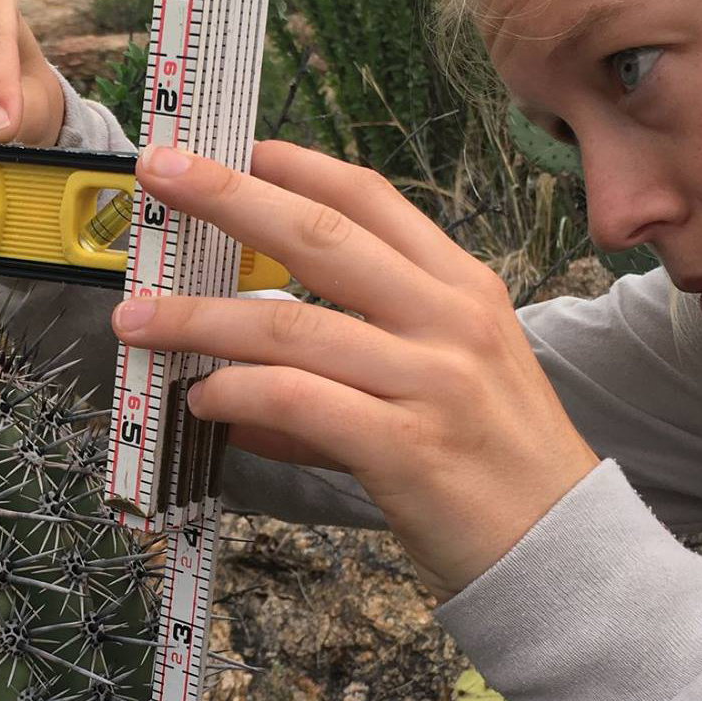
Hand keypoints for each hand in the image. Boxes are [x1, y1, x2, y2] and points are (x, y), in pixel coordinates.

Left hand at [112, 140, 599, 603]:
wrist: (564, 552)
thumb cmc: (496, 461)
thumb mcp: (446, 378)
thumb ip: (353, 355)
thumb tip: (239, 368)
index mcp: (461, 286)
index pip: (369, 199)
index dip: (294, 164)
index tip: (231, 147)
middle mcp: (448, 318)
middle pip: (319, 235)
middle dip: (226, 197)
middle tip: (158, 173)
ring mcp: (430, 379)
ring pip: (288, 322)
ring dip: (197, 317)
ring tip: (137, 318)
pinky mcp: (405, 446)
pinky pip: (295, 400)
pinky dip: (236, 394)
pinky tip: (200, 399)